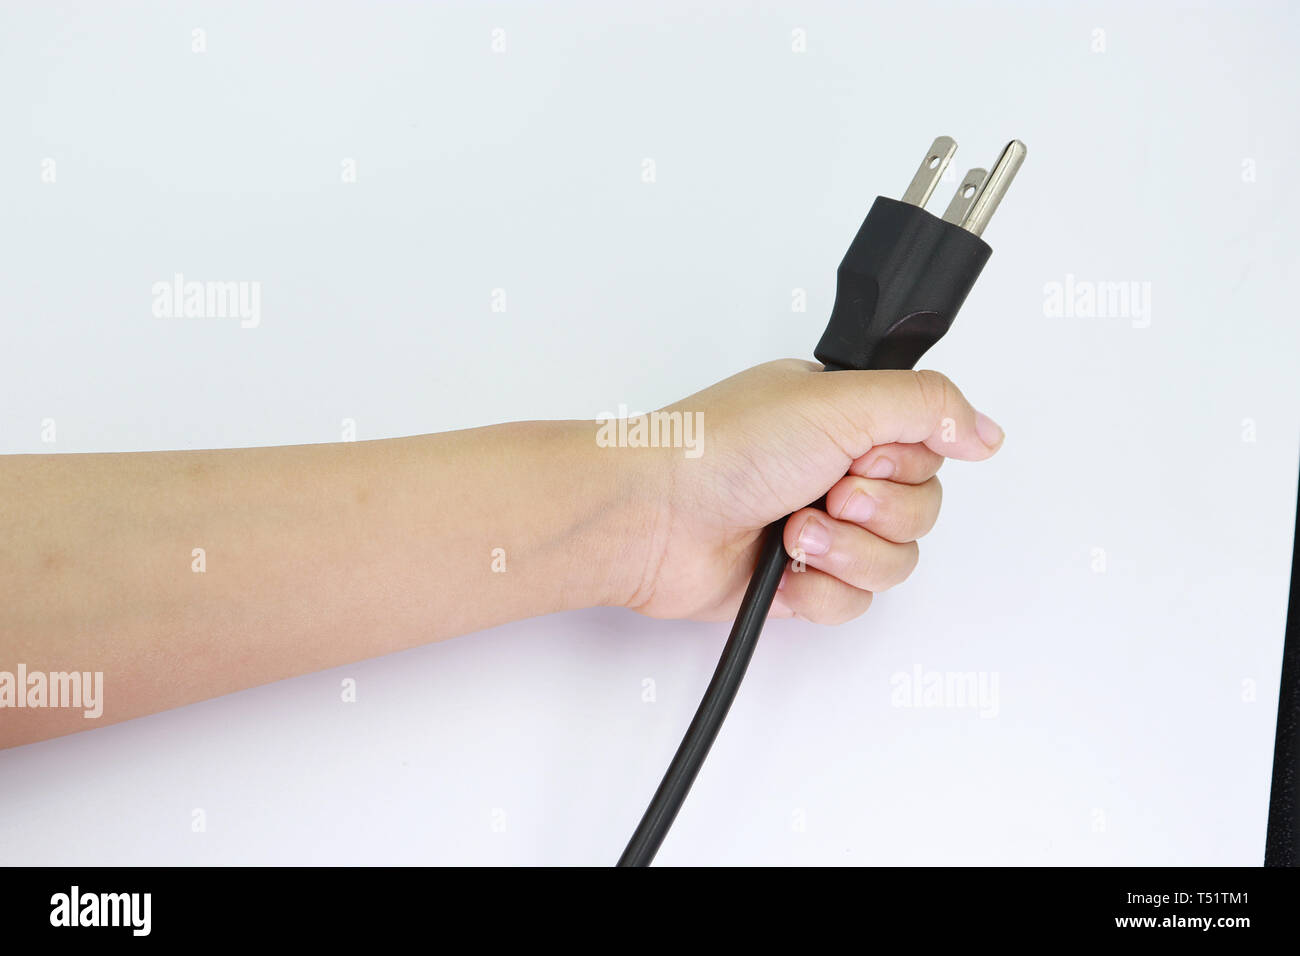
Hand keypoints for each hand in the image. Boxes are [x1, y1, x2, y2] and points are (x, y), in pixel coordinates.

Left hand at [622, 360, 1003, 622]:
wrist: (652, 518)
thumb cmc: (719, 449)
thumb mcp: (837, 401)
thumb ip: (926, 404)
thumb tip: (985, 429)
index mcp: (843, 417)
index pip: (929, 448)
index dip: (907, 461)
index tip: (866, 455)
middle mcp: (833, 469)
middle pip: (922, 510)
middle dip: (878, 510)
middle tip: (827, 492)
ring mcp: (815, 528)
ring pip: (895, 562)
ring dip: (849, 552)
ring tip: (795, 531)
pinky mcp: (796, 582)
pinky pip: (854, 602)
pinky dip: (821, 588)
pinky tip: (782, 567)